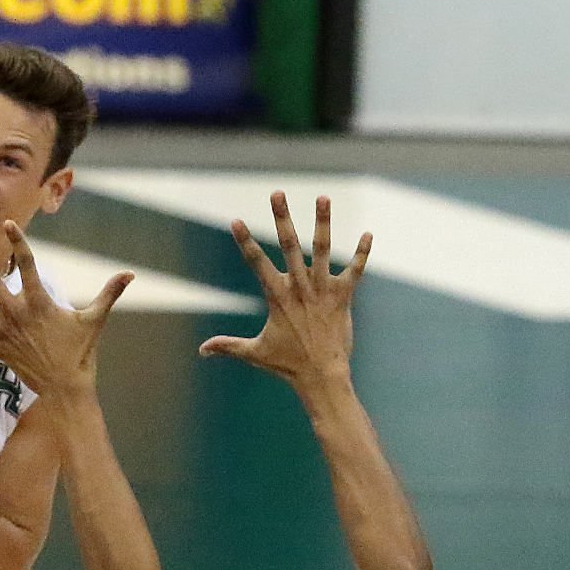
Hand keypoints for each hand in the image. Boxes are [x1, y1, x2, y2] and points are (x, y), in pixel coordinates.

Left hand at [0, 221, 130, 397]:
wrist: (65, 388)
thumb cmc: (80, 353)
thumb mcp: (95, 320)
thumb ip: (109, 293)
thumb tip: (131, 274)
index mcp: (39, 301)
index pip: (27, 265)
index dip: (17, 243)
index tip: (7, 224)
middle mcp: (17, 312)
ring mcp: (4, 331)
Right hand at [199, 192, 371, 385]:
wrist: (322, 376)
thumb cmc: (287, 365)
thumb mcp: (254, 352)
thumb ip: (228, 346)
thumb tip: (201, 350)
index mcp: (277, 297)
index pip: (257, 263)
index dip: (246, 241)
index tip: (236, 221)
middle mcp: (300, 288)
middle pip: (290, 245)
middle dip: (282, 217)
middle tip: (277, 192)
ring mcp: (322, 290)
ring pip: (323, 249)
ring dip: (323, 221)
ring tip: (323, 196)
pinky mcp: (343, 297)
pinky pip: (355, 271)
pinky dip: (362, 253)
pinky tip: (368, 234)